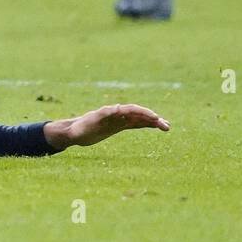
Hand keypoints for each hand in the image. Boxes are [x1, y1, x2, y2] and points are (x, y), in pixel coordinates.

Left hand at [44, 103, 169, 149]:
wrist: (74, 132)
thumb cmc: (79, 129)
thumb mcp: (87, 125)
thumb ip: (98, 117)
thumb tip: (115, 109)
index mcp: (110, 112)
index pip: (130, 110)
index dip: (143, 113)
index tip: (154, 118)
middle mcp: (116, 114)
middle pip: (137, 114)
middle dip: (152, 118)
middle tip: (166, 126)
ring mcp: (118, 120)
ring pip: (139, 119)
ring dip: (152, 122)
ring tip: (166, 127)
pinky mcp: (118, 126)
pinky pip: (135, 124)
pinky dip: (145, 125)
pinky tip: (155, 126)